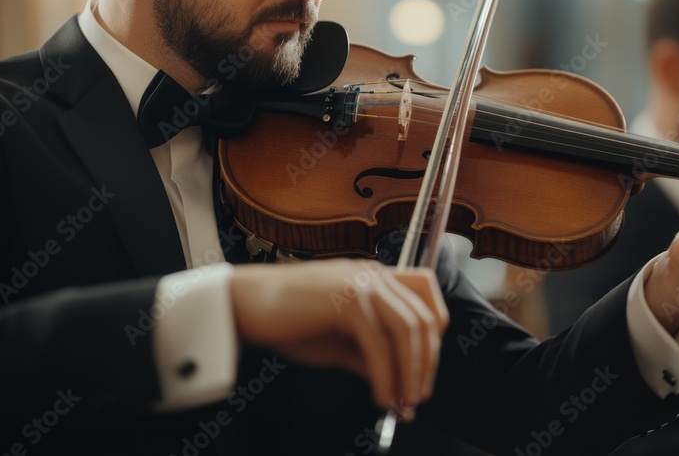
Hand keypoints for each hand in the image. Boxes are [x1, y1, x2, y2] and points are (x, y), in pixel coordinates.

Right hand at [230, 259, 449, 414]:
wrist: (244, 305)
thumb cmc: (287, 320)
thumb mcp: (338, 340)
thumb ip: (369, 354)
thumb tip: (396, 382)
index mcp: (375, 278)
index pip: (425, 301)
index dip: (434, 339)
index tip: (425, 372)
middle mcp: (373, 276)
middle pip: (421, 319)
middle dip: (425, 364)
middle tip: (418, 398)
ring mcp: (361, 285)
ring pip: (406, 331)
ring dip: (410, 373)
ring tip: (403, 402)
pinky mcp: (345, 301)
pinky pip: (378, 345)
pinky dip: (385, 377)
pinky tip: (381, 398)